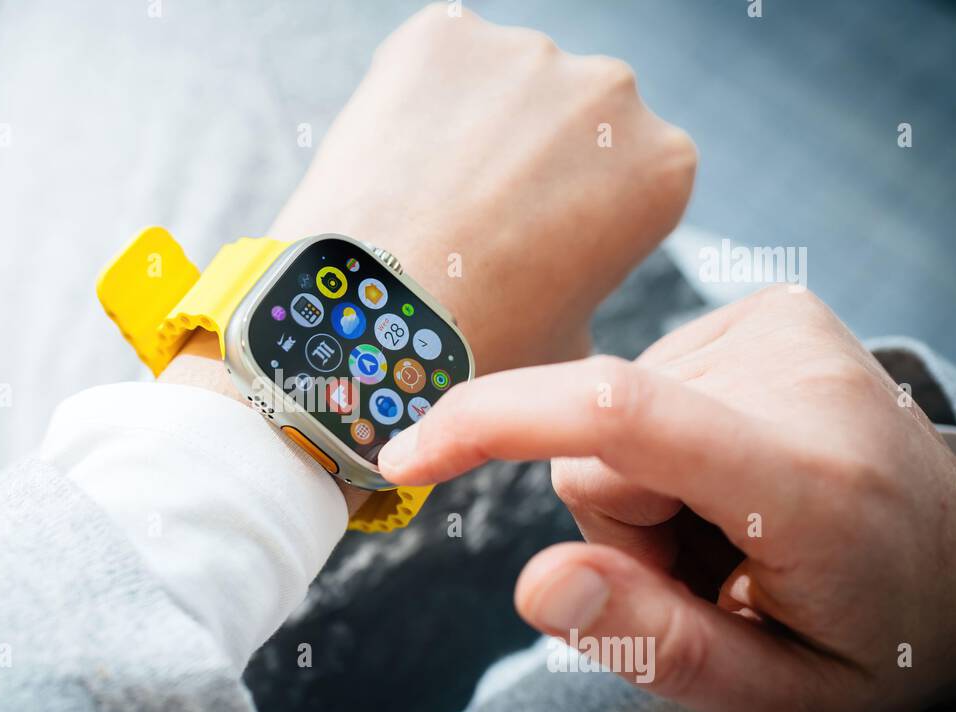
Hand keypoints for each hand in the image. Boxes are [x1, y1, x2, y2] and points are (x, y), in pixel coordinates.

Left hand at [270, 4, 696, 372]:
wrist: (371, 323)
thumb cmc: (475, 351)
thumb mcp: (575, 341)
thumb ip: (593, 282)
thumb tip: (568, 285)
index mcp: (665, 164)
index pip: (632, 167)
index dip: (580, 208)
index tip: (536, 244)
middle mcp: (612, 91)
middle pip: (573, 116)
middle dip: (533, 159)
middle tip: (474, 224)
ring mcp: (526, 53)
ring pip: (502, 86)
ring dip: (474, 128)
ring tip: (425, 202)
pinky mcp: (443, 35)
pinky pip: (433, 62)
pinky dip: (414, 102)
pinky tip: (394, 163)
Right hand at [380, 285, 955, 711]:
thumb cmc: (870, 635)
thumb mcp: (777, 693)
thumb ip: (655, 645)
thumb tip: (535, 585)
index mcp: (806, 485)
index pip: (618, 416)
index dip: (492, 422)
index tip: (408, 457)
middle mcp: (800, 379)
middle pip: (594, 452)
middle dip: (612, 525)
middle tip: (701, 570)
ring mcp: (787, 328)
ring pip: (606, 418)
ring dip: (643, 488)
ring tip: (729, 526)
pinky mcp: (770, 309)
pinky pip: (640, 381)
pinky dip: (664, 442)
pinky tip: (733, 474)